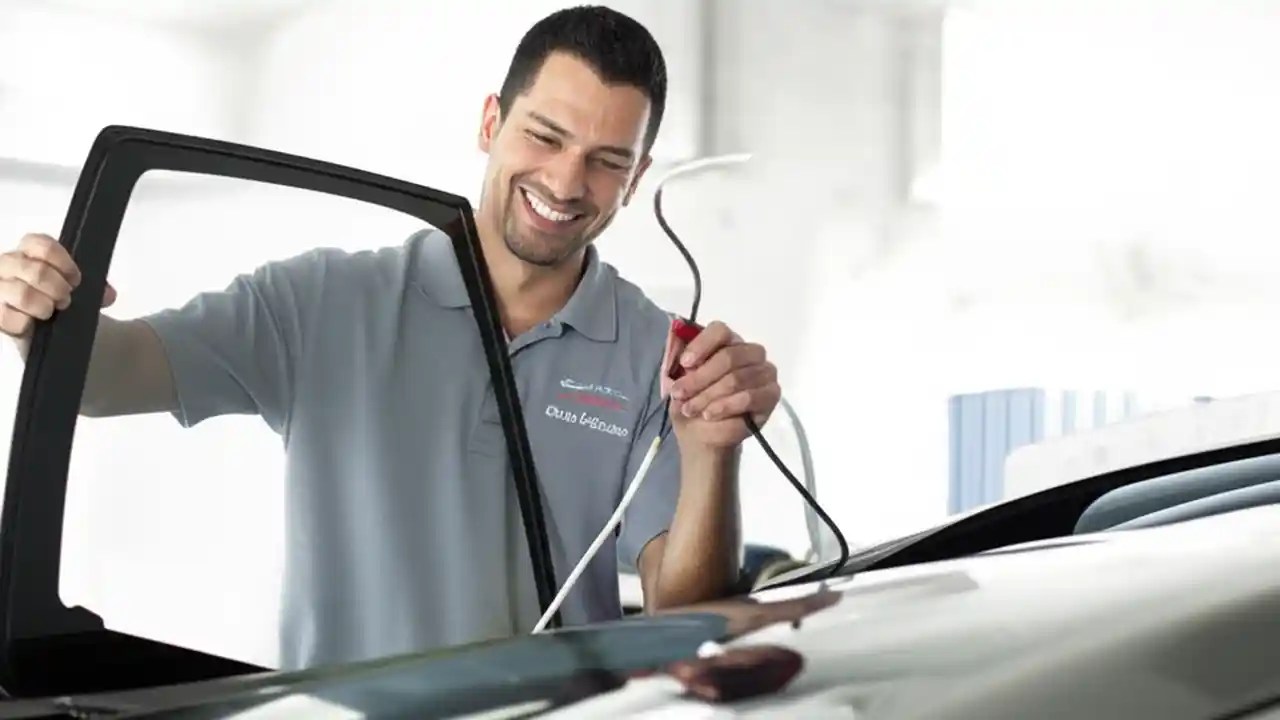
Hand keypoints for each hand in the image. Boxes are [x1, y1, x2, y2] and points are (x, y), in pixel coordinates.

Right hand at [0, 233, 115, 356]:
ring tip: (48, 312)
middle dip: (57, 289)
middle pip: (36, 270)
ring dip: (43, 306)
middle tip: (64, 300)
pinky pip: (6, 315)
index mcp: (28, 252)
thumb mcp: (71, 290)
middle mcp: (7, 264)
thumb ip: (92, 288)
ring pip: (22, 293)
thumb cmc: (48, 300)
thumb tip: (108, 294)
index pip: (43, 245)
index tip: (75, 280)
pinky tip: (30, 324)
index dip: (64, 264)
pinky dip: (24, 322)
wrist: (31, 329)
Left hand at [661, 320, 779, 449]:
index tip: (684, 364)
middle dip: (700, 378)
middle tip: (680, 394)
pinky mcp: (771, 395)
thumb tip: (678, 345)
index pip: (720, 331)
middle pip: (729, 356)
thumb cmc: (692, 402)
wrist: (701, 435)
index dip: (701, 345)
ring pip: (737, 378)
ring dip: (709, 395)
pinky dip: (726, 406)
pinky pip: (749, 397)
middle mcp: (750, 353)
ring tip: (691, 409)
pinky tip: (710, 414)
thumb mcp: (678, 382)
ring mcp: (765, 372)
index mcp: (728, 342)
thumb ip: (679, 362)